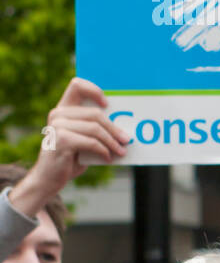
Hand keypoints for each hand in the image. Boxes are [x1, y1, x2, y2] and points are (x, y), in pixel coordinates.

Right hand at [8, 78, 127, 218]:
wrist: (50, 177)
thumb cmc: (71, 156)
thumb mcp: (83, 138)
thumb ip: (95, 127)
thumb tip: (125, 128)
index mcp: (63, 109)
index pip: (77, 85)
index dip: (94, 90)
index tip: (107, 104)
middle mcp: (58, 114)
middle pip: (95, 113)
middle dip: (114, 128)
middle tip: (126, 140)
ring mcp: (57, 126)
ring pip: (95, 129)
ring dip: (112, 142)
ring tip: (121, 151)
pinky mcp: (61, 140)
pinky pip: (91, 142)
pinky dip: (104, 151)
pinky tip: (109, 158)